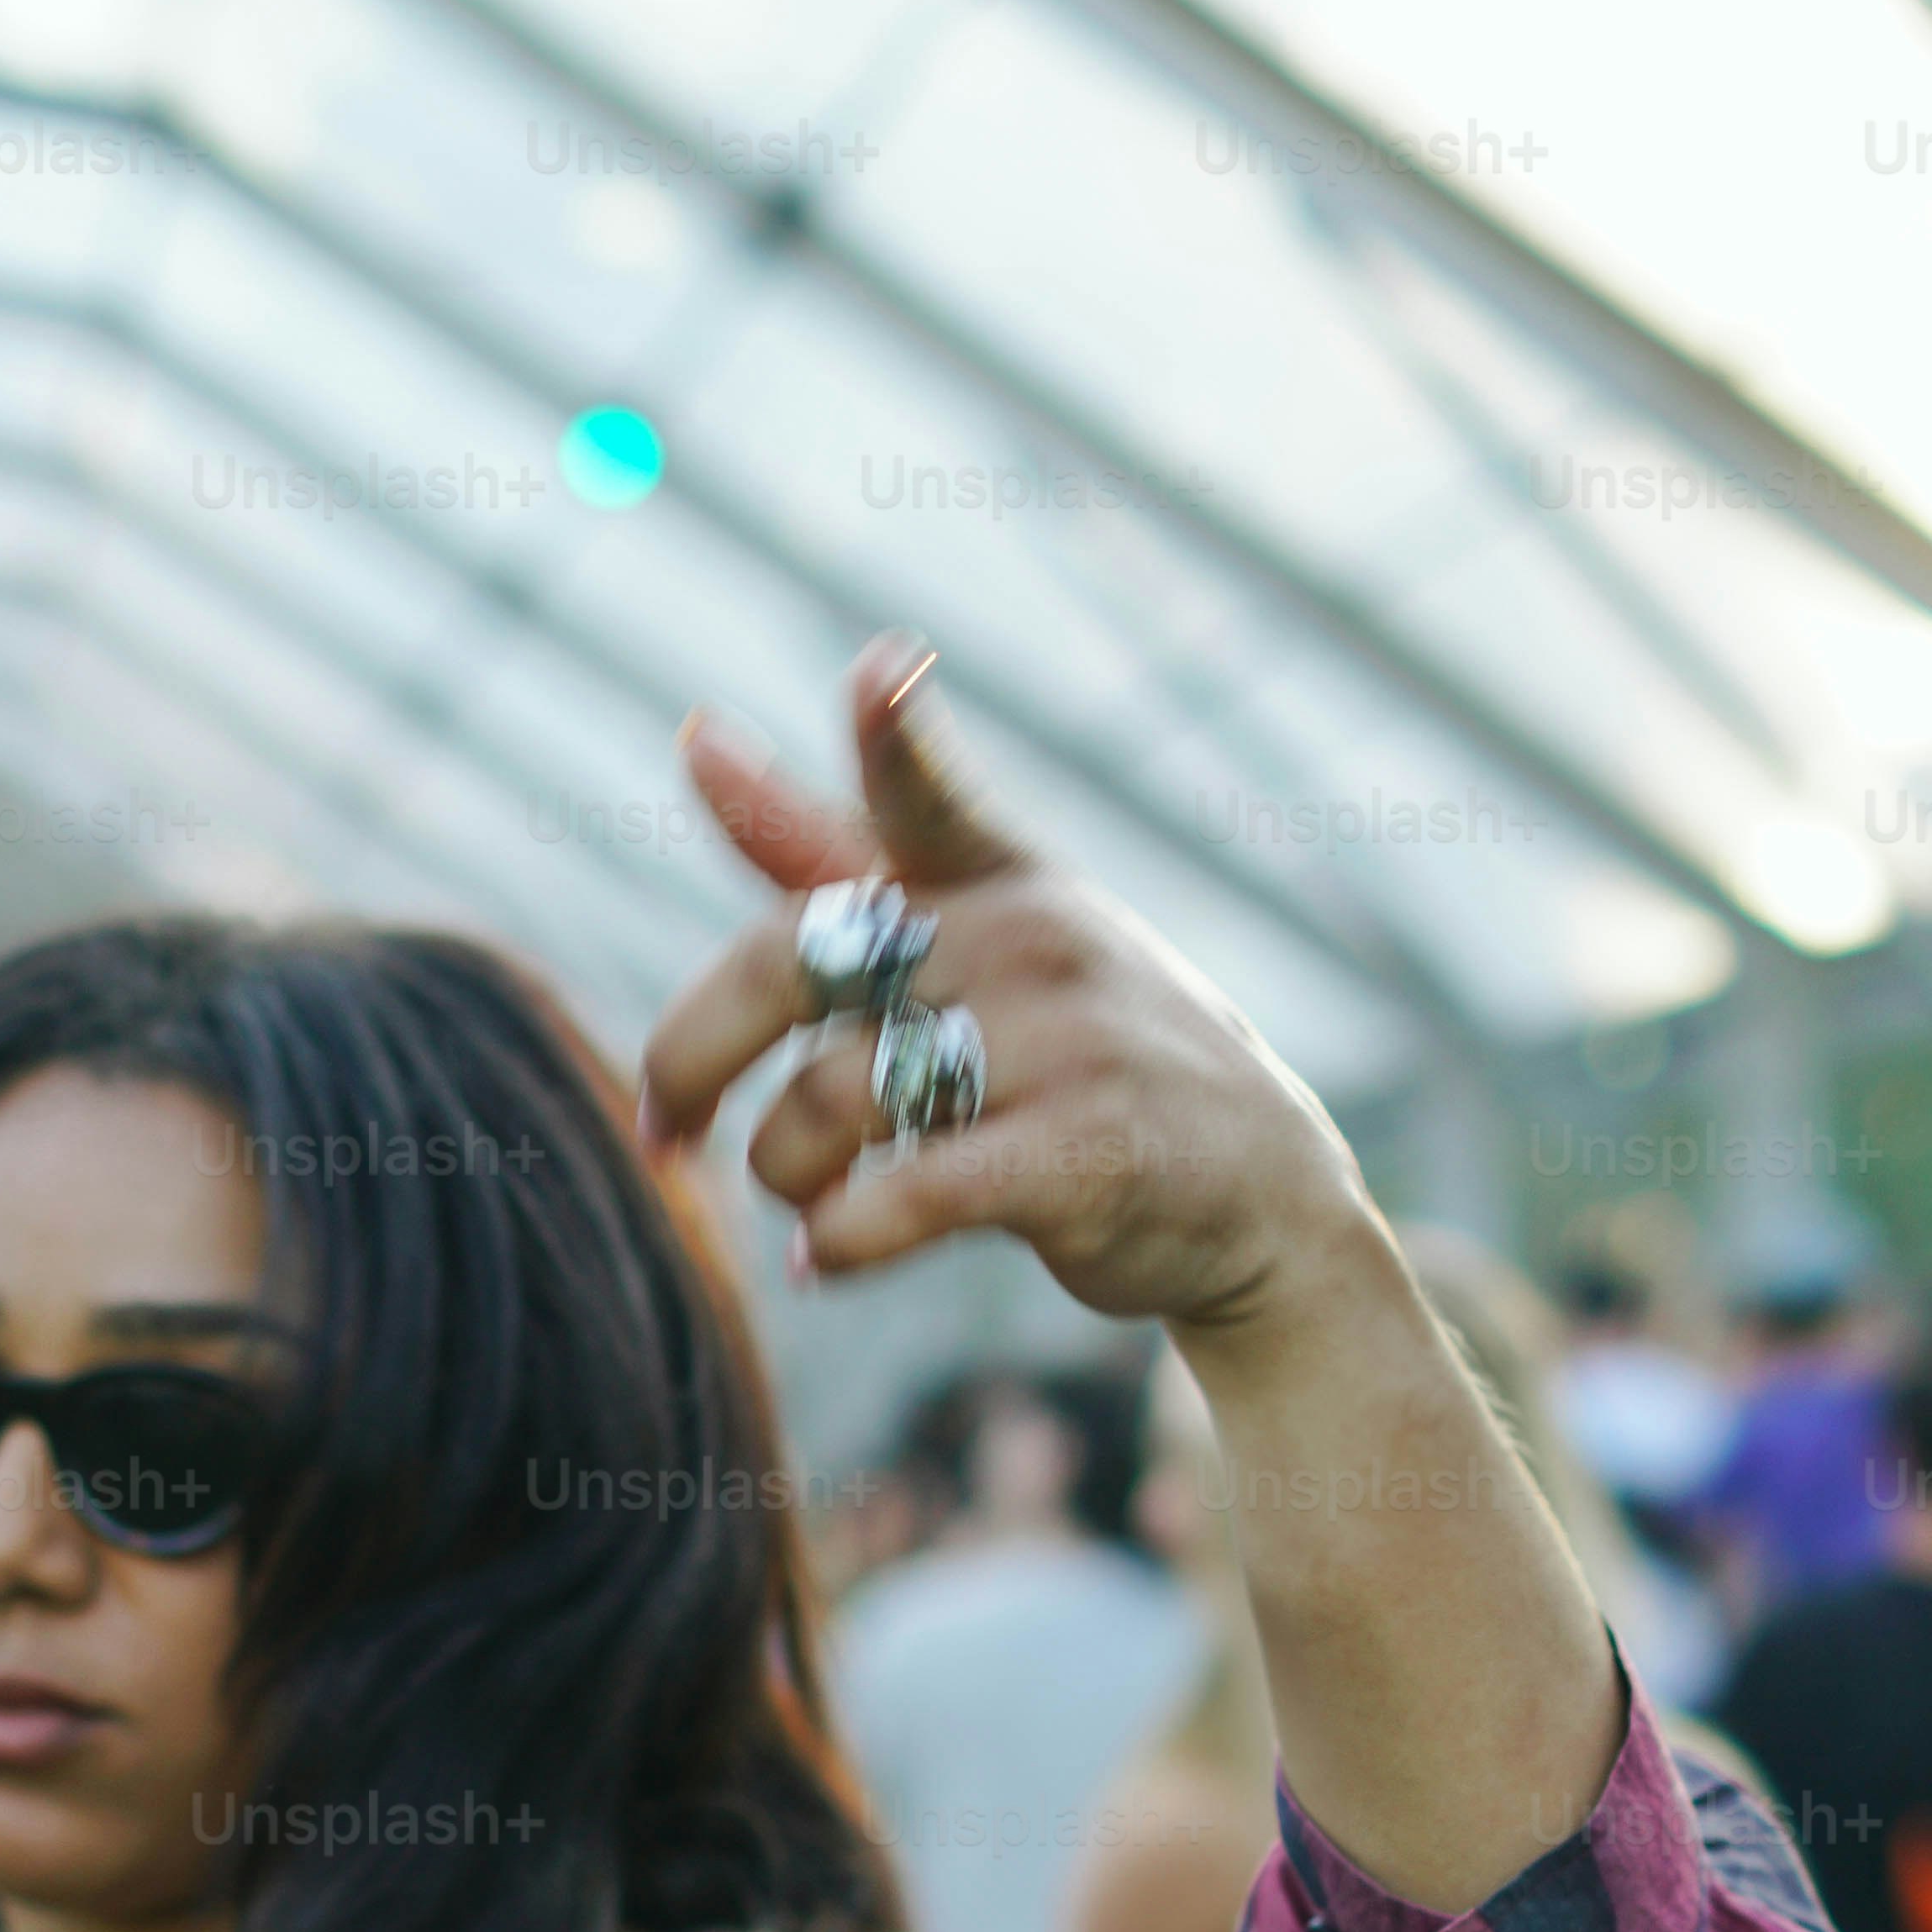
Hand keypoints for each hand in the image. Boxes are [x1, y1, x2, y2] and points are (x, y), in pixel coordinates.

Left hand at [636, 640, 1375, 1330]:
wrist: (1263, 1197)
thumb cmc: (1083, 1058)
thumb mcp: (976, 943)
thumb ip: (830, 855)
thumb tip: (698, 741)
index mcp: (999, 878)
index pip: (931, 793)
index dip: (898, 736)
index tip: (879, 670)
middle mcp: (1032, 938)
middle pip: (794, 964)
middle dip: (694, 1054)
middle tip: (668, 1127)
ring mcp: (1069, 1043)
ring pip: (832, 1095)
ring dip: (785, 1170)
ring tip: (809, 1204)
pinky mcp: (1088, 1153)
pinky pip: (912, 1194)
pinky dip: (844, 1239)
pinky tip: (829, 1261)